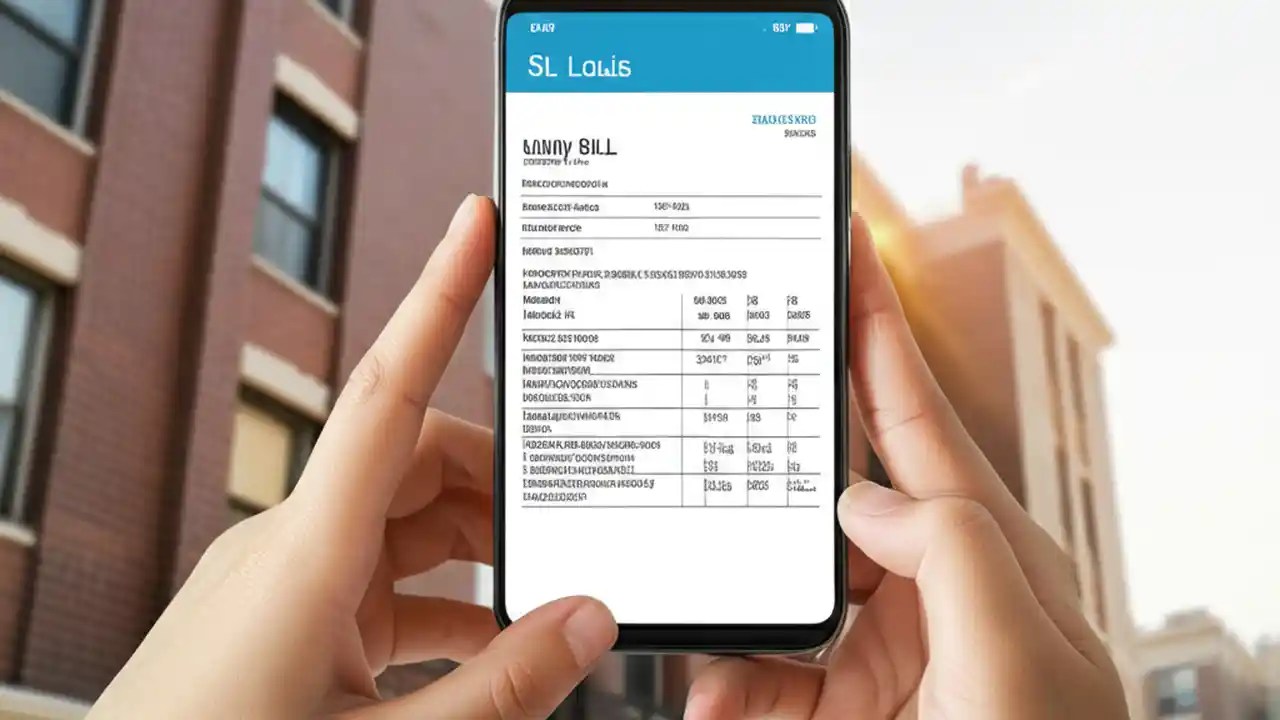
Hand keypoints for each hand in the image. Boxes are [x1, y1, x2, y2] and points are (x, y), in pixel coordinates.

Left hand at [90, 196, 616, 718]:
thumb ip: (503, 684)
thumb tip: (591, 617)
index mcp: (308, 551)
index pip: (388, 392)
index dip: (438, 295)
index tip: (475, 220)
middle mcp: (291, 542)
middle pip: (417, 458)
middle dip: (503, 480)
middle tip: (578, 520)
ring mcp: (282, 578)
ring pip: (402, 520)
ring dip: (476, 547)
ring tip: (546, 598)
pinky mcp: (281, 616)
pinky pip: (378, 577)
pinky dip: (440, 596)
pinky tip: (487, 643)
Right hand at [684, 218, 1128, 718]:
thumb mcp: (1015, 662)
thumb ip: (950, 553)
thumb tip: (865, 496)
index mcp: (983, 550)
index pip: (913, 417)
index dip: (874, 329)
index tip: (845, 252)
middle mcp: (927, 586)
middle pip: (820, 500)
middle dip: (757, 485)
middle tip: (706, 450)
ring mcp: (882, 649)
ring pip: (775, 597)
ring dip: (733, 627)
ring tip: (714, 666)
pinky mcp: (843, 705)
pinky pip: (761, 678)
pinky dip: (729, 690)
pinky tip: (718, 709)